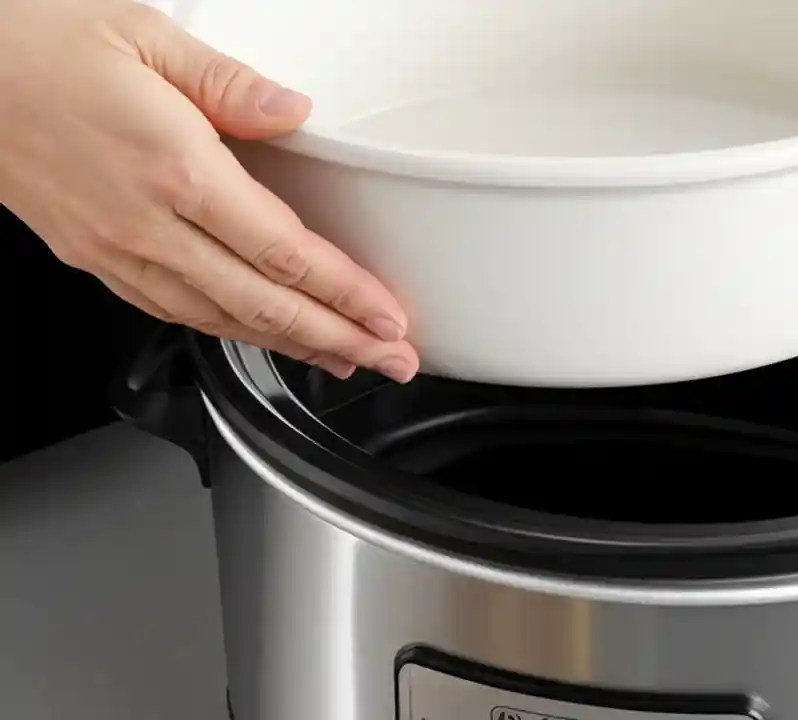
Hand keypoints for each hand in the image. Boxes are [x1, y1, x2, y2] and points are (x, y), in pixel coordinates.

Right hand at [0, 0, 419, 382]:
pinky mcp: (94, 259)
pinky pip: (177, 311)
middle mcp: (147, 224)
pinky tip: (266, 335)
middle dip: (340, 339)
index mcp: (175, 168)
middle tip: (393, 358)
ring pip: (222, 320)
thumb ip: (232, 84)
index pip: (284, 253)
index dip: (346, 293)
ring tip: (347, 358)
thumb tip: (296, 112)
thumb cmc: (35, 44)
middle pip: (264, 305)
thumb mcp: (145, 35)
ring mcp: (117, 250)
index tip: (390, 315)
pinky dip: (234, 332)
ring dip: (294, 346)